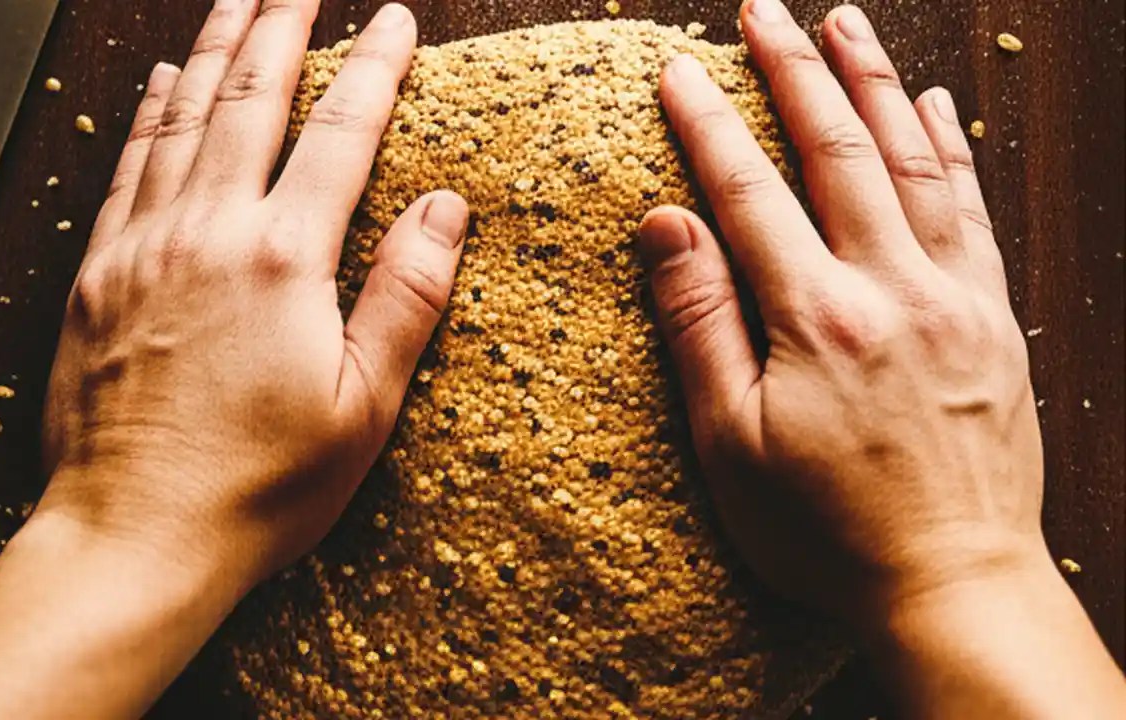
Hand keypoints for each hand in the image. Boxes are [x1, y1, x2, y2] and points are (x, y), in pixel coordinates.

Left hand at [39, 0, 465, 588]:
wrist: (135, 536)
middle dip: (281, 27)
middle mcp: (209, 234)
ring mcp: (144, 248)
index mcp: (285, 261)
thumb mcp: (364, 406)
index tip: (397, 22)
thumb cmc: (259, 487)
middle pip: (251, 100)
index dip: (375, 68)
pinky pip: (125, 167)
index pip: (341, 135)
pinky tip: (159, 82)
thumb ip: (407, 296)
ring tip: (235, 1)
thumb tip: (443, 208)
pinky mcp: (99, 275)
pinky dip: (147, 113)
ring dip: (213, 49)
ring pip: (181, 117)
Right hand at [640, 1, 1124, 715]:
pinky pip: (974, 210)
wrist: (953, 581)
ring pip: (914, 162)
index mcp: (817, 318)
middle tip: (765, 9)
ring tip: (846, 23)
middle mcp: (892, 288)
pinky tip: (937, 107)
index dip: (708, 124)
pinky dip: (953, 150)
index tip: (679, 70)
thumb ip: (700, 324)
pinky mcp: (994, 317)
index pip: (750, 192)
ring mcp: (955, 297)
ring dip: (876, 84)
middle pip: (838, 151)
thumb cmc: (825, 529)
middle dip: (796, 71)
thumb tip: (666, 224)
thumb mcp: (731, 445)